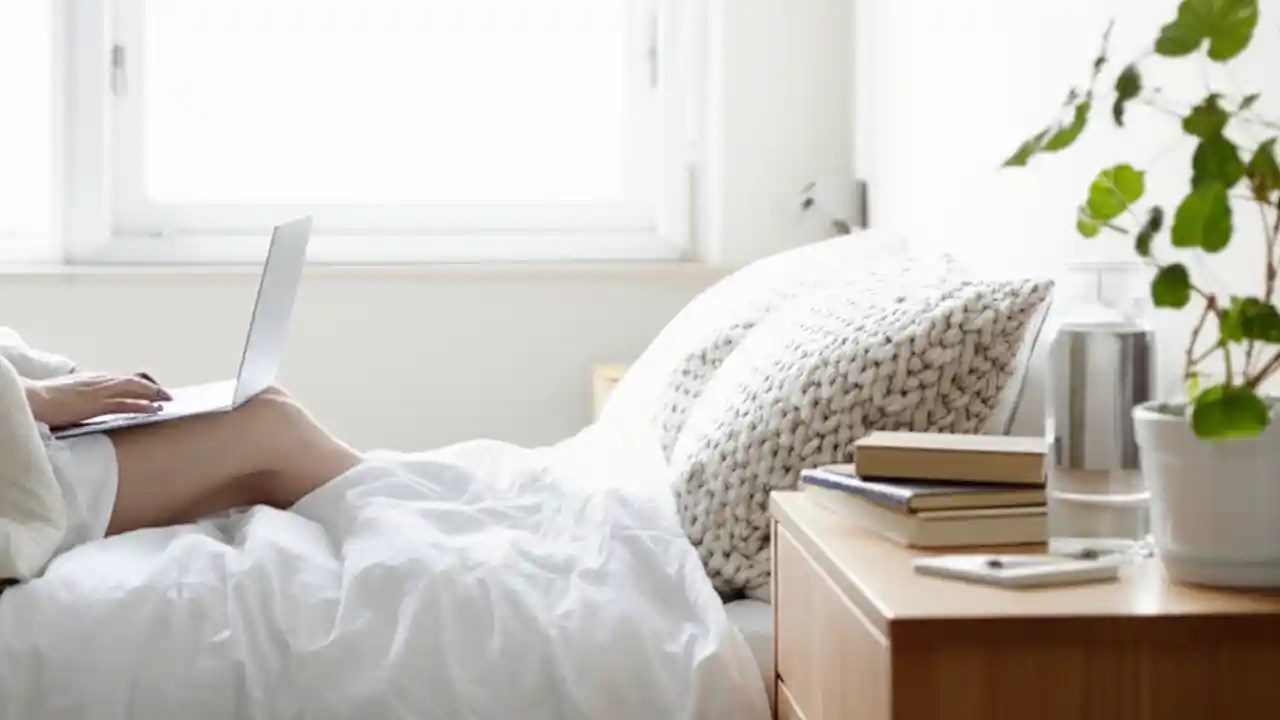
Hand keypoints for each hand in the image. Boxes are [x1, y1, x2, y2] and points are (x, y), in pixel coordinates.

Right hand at [24, 373, 171, 428]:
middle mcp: (98, 381)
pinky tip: (153, 409)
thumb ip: (82, 396)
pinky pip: (124, 404)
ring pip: (132, 389)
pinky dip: (141, 405)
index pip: (121, 379)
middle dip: (150, 388)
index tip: (150, 389)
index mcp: (92, 378)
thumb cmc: (44, 400)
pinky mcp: (96, 404)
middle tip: (166, 394)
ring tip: (167, 399)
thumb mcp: (68, 394)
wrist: (32, 400)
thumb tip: (89, 404)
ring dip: (152, 394)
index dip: (137, 384)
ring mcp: (98, 391)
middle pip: (131, 381)